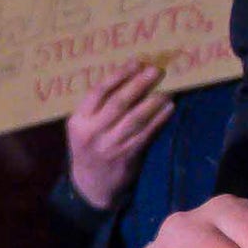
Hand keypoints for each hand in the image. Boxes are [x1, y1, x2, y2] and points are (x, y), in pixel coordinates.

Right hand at [66, 61, 172, 208]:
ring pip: (134, 118)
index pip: (98, 92)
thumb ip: (97, 108)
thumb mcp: (83, 128)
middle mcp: (92, 132)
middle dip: (138, 84)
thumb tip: (128, 78)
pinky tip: (169, 108)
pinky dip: (159, 120)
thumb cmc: (89, 148)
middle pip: (118, 103)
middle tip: (155, 70)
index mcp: (78, 121)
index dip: (118, 76)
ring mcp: (110, 145)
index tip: (135, 62)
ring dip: (153, 101)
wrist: (91, 185)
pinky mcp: (126, 156)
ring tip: (167, 87)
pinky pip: (146, 134)